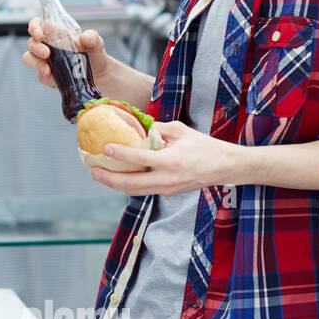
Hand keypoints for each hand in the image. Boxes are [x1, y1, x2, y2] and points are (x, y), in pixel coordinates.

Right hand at [22, 18, 110, 89]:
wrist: (101, 77)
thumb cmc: (95, 56)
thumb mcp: (97, 44)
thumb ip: (93, 38)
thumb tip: (85, 37)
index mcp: (56, 34)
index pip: (39, 25)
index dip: (34, 27)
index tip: (38, 33)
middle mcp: (48, 47)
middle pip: (31, 43)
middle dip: (35, 47)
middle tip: (46, 52)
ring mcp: (46, 62)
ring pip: (29, 58)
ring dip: (35, 62)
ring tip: (46, 68)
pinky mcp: (48, 77)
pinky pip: (40, 75)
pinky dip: (42, 75)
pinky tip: (49, 75)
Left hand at [88, 121, 243, 195]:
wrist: (226, 168)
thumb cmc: (204, 146)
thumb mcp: (181, 131)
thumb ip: (157, 129)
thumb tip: (136, 125)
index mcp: (171, 161)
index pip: (140, 159)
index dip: (120, 154)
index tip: (105, 147)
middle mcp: (167, 179)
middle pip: (130, 184)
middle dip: (108, 178)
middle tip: (93, 169)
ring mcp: (167, 189)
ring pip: (134, 191)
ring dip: (114, 184)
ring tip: (98, 174)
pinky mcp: (167, 193)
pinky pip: (143, 190)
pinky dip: (127, 185)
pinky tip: (116, 177)